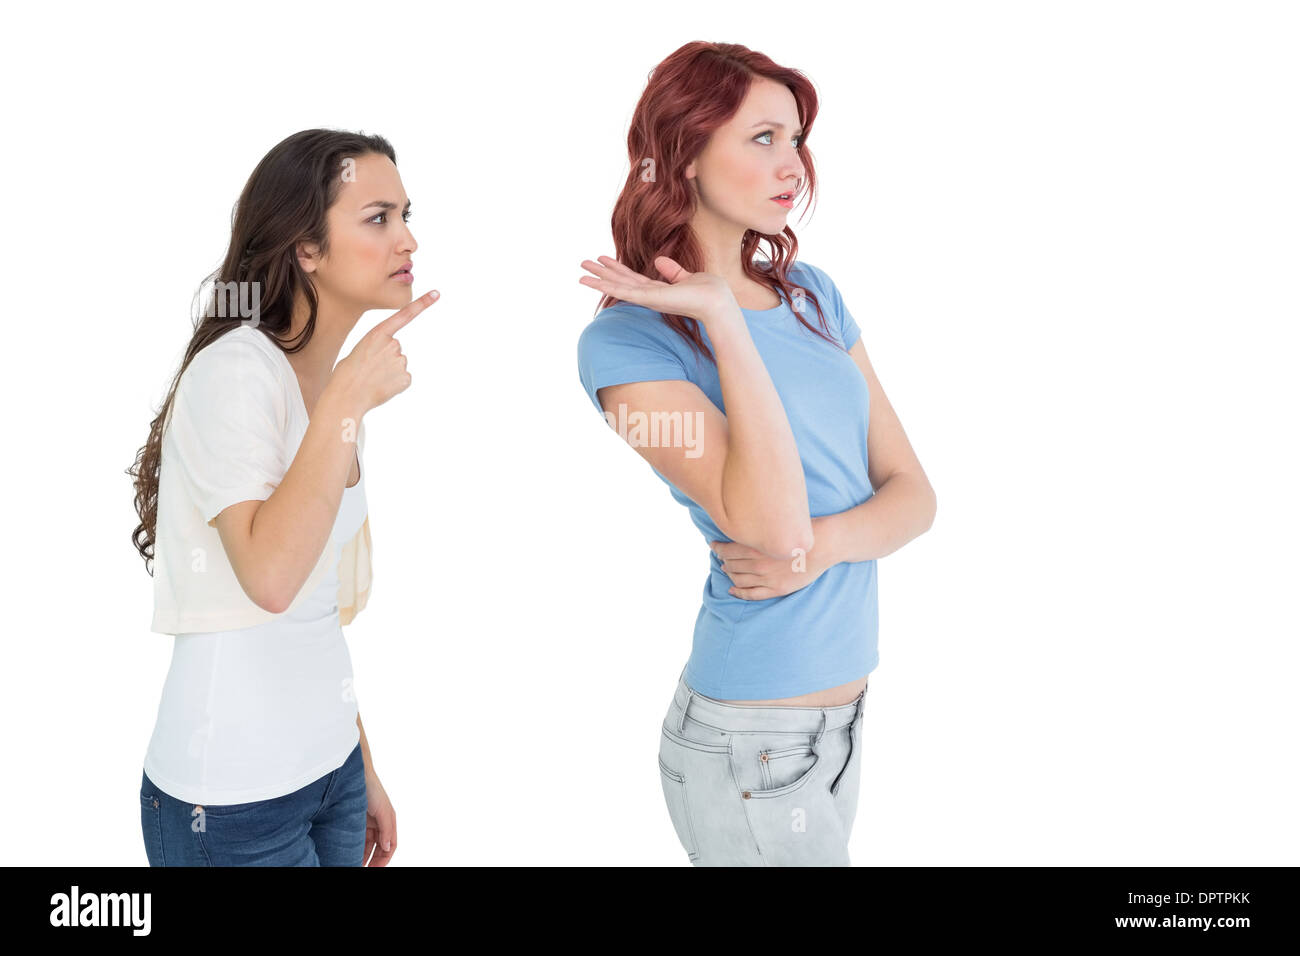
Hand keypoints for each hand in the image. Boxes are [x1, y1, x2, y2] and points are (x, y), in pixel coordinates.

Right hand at [334, 289, 438, 413]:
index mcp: (377, 334)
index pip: (404, 315)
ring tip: (373, 378)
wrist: (347, 396)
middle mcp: (393, 344)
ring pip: (399, 364)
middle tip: (370, 368)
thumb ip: (379, 348)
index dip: (422, 304)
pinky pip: (403, 378)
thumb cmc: (348, 374)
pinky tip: (381, 386)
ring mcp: (401, 361)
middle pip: (396, 348)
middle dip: (385, 358)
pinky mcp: (406, 377)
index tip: (437, 293)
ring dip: (389, 371)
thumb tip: (396, 360)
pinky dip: (394, 383)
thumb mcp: (360, 350)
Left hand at [362, 771, 396, 865]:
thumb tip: (387, 847)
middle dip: (374, 860)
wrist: (356, 774)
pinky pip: (357, 839)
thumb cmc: (372, 788)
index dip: (384, 859)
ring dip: (364, 856)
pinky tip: (349, 854)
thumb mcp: (383, 810)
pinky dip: (355, 848)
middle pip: (379, 848)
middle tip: (365, 870)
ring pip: (368, 845)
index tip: (375, 869)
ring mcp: (367, 822)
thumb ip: (386, 830)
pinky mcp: (356, 820)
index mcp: (389, 821)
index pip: (390, 846)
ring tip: (355, 865)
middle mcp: (379, 823)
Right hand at [579, 255, 734, 325]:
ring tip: (581, 273)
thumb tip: (659, 260)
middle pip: (620, 281)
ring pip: (617, 287)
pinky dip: (607, 286)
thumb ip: (672, 270)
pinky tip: (594, 281)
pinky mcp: (648, 298)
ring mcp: (647, 298)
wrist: (716, 302)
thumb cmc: (708, 292)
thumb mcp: (686, 276)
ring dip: (599, 280)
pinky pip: (623, 291)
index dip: (617, 269)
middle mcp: (649, 295)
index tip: (603, 259)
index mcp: (657, 290)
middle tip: (583, 264)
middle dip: (602, 273)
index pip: (632, 278)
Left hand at [711, 519, 835, 599]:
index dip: (718, 549)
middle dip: (723, 561)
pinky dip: (739, 593)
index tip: (714, 545)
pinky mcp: (777, 589)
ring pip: (739, 579)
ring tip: (726, 570)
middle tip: (720, 557)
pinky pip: (752, 595)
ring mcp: (767, 578)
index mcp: (756, 547)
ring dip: (730, 574)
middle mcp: (759, 564)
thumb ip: (758, 527)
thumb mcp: (776, 523)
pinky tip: (732, 590)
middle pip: (732, 565)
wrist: (825, 545)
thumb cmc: (800, 530)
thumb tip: (742, 522)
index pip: (727, 550)